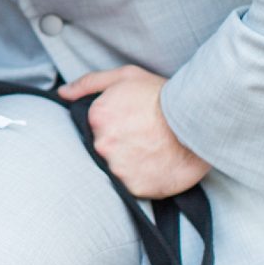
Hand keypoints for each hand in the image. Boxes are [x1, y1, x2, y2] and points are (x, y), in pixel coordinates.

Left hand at [58, 65, 209, 199]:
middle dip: (120, 146)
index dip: (112, 127)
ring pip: (116, 170)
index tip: (128, 125)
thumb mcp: (125, 77)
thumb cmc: (163, 96)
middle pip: (103, 151)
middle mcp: (103, 144)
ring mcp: (118, 167)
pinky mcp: (135, 187)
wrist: (200, 120)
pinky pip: (131, 187)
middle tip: (142, 138)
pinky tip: (155, 165)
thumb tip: (62, 93)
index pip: (92, 129)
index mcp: (96, 117)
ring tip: (150, 151)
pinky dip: (142, 179)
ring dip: (130, 164)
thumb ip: (89, 83)